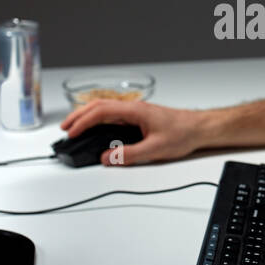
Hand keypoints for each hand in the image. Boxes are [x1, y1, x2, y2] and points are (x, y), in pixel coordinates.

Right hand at [59, 99, 206, 165]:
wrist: (199, 128)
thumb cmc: (183, 133)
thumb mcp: (155, 149)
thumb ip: (129, 155)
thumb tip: (107, 158)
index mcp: (135, 111)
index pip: (101, 112)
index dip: (83, 122)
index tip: (71, 132)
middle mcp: (133, 108)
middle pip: (98, 106)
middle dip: (78, 116)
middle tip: (65, 128)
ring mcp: (135, 112)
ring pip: (104, 109)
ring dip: (87, 116)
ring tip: (74, 127)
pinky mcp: (138, 118)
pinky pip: (113, 115)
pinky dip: (98, 119)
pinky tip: (96, 128)